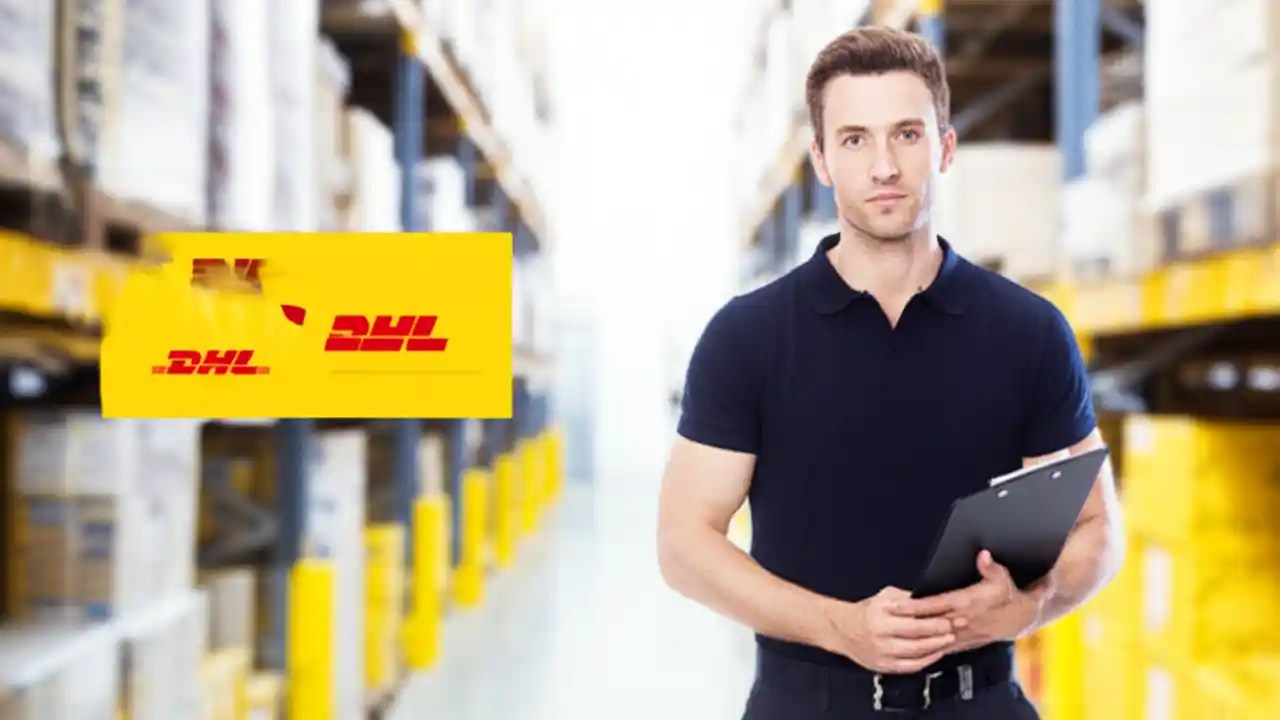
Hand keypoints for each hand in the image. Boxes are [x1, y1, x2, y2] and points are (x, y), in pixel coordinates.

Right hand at [820, 587, 956, 674]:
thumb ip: (907, 598)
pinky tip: (936, 653)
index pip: (913, 614)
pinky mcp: (884, 666)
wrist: (843, 630)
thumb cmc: (866, 612)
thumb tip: (930, 599)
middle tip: (954, 626)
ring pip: (916, 652)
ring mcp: (882, 652)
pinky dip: (926, 661)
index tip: (949, 613)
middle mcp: (881, 634)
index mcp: (881, 614)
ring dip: (936, 646)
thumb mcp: (884, 596)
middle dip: (939, 631)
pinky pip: (910, 666)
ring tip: (948, 640)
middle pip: (917, 634)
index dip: (934, 615)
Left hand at [896, 551, 1052, 652]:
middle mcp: (961, 620)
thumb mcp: (1002, 578)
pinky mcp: (964, 642)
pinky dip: (925, 646)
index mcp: (966, 603)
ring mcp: (962, 634)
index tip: (896, 604)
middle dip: (906, 621)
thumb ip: (990, 567)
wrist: (1021, 619)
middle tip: (884, 618)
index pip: (934, 604)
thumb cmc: (1008, 596)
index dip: (915, 605)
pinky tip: (910, 645)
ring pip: (931, 636)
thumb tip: (983, 555)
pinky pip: (941, 647)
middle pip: (927, 622)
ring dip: (912, 634)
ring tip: (890, 631)